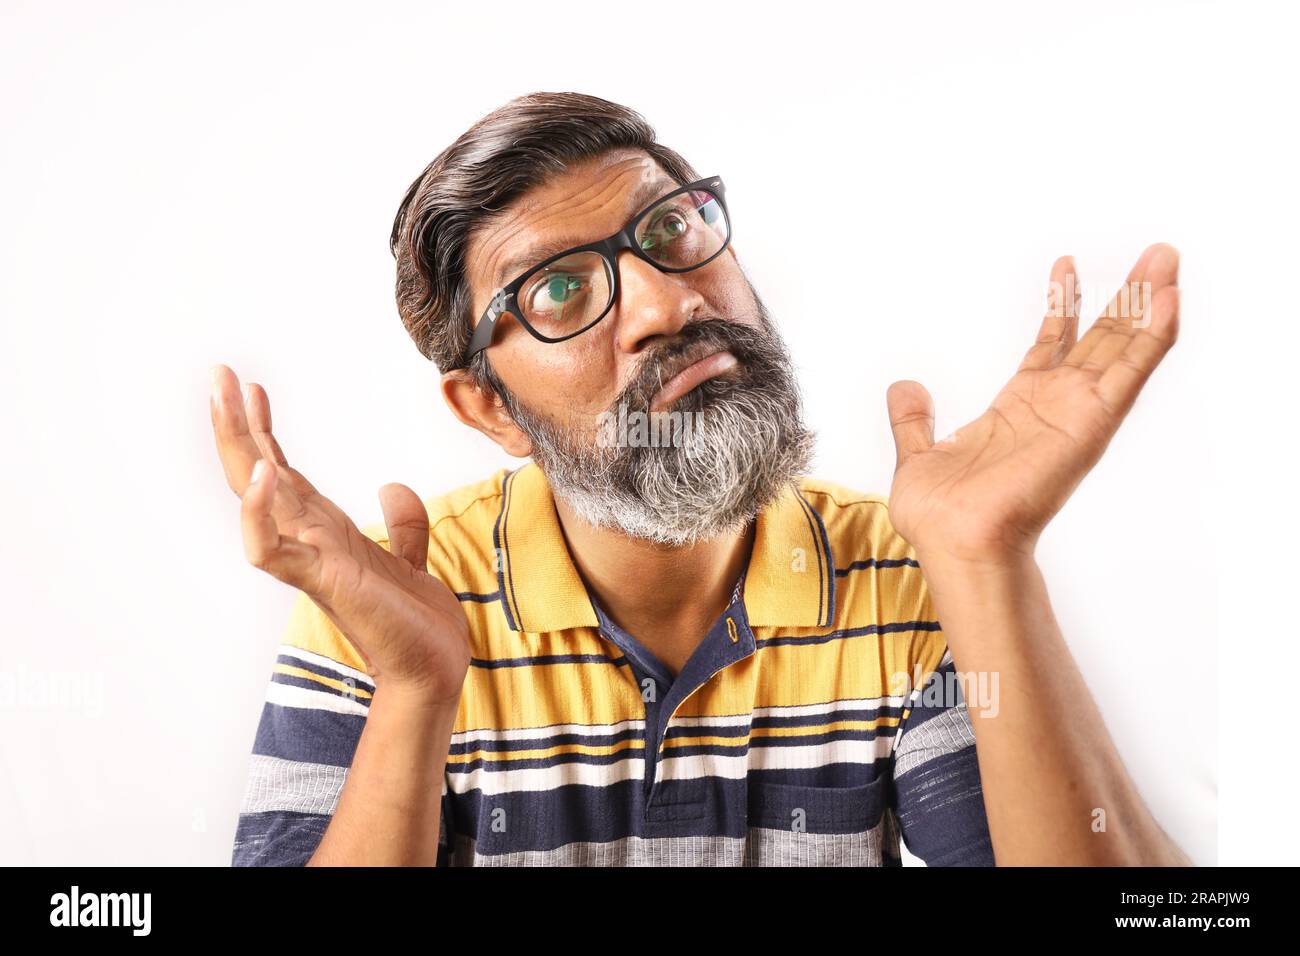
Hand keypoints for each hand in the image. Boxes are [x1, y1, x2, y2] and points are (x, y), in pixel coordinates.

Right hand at [210, 364, 470, 704]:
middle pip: (256, 473)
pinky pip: (272, 549)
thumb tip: (391, 486)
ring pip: (255, 498)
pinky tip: (264, 474)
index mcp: (325, 534)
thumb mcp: (413, 558)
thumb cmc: (416, 625)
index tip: (253, 387)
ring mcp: (310, 560)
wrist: (433, 670)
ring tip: (227, 399)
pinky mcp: (322, 582)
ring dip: (238, 447)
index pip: (283, 472)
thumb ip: (403, 524)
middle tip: (218, 372)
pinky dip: (261, 513)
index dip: (265, 430)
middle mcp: (309, 541)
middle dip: (236, 423)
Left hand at [885, 243, 1180, 566]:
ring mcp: (1077, 414)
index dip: (1061, 305)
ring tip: (1166, 259)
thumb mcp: (917, 455)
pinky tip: (1167, 300)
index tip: (1066, 265)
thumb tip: (903, 388)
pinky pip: (1128, 374)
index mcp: (1019, 409)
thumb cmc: (942, 519)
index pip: (1049, 345)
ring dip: (1148, 302)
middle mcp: (1055, 407)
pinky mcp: (1090, 425)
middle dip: (1125, 296)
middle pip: (1099, 339)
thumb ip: (913, 420)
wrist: (955, 544)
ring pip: (1122, 347)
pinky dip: (1151, 338)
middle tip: (1152, 254)